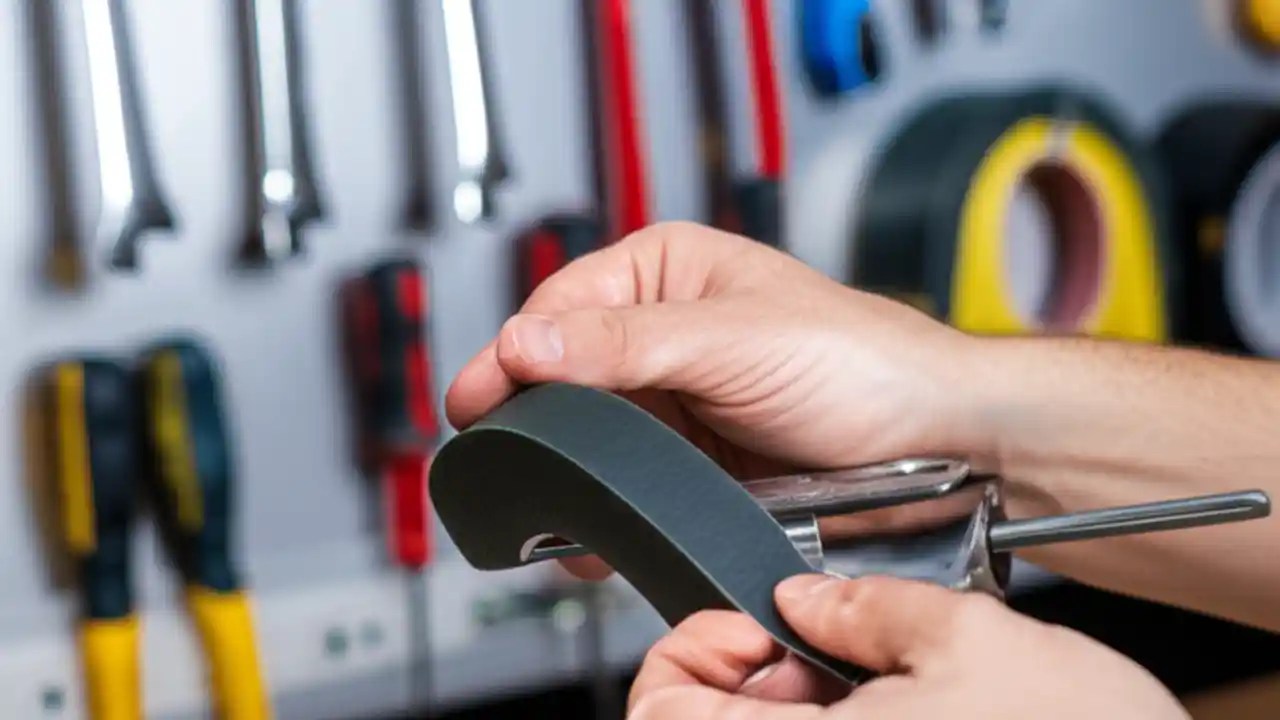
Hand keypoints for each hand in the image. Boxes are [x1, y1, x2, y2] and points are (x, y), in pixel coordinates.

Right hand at [446, 223, 989, 575]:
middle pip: (561, 376)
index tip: (478, 400)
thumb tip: (527, 344)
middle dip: (533, 418)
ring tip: (543, 499)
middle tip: (500, 458)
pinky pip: (621, 481)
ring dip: (563, 468)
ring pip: (586, 436)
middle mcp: (659, 334)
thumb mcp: (734, 338)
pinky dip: (599, 507)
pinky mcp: (687, 463)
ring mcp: (672, 403)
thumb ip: (626, 343)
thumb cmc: (861, 360)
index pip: (559, 308)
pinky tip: (588, 526)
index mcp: (664, 273)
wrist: (934, 441)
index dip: (514, 355)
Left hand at [628, 575, 1187, 718]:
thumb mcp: (965, 636)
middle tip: (809, 643)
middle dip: (746, 676)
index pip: (659, 707)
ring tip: (861, 674)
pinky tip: (885, 711)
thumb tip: (801, 597)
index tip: (742, 622)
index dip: (687, 649)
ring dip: (787, 707)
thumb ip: (860, 605)